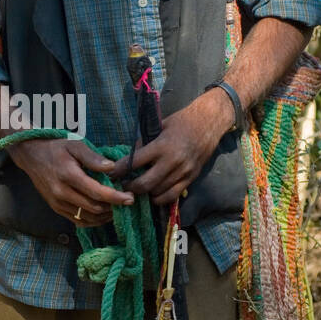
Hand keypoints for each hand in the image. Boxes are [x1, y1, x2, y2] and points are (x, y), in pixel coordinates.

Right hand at [11, 136, 134, 225]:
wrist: (31, 156)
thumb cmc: (56, 148)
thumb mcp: (75, 145)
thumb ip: (93, 158)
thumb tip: (112, 168)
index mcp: (69, 175)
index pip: (97, 192)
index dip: (116, 197)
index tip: (130, 198)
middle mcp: (62, 193)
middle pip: (94, 207)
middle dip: (114, 207)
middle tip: (127, 201)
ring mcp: (58, 203)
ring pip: (87, 217)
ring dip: (105, 216)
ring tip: (118, 208)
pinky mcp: (56, 208)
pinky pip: (78, 221)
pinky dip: (93, 220)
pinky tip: (103, 214)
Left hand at [109, 90, 233, 205]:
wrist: (209, 123)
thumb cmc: (182, 121)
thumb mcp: (159, 126)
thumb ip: (145, 142)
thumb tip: (129, 156)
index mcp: (162, 145)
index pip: (136, 162)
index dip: (120, 170)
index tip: (111, 173)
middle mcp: (172, 161)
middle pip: (145, 184)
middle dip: (130, 187)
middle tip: (123, 185)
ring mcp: (183, 172)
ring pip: (158, 192)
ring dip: (145, 193)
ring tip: (136, 189)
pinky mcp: (190, 178)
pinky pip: (172, 196)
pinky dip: (160, 198)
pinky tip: (152, 194)